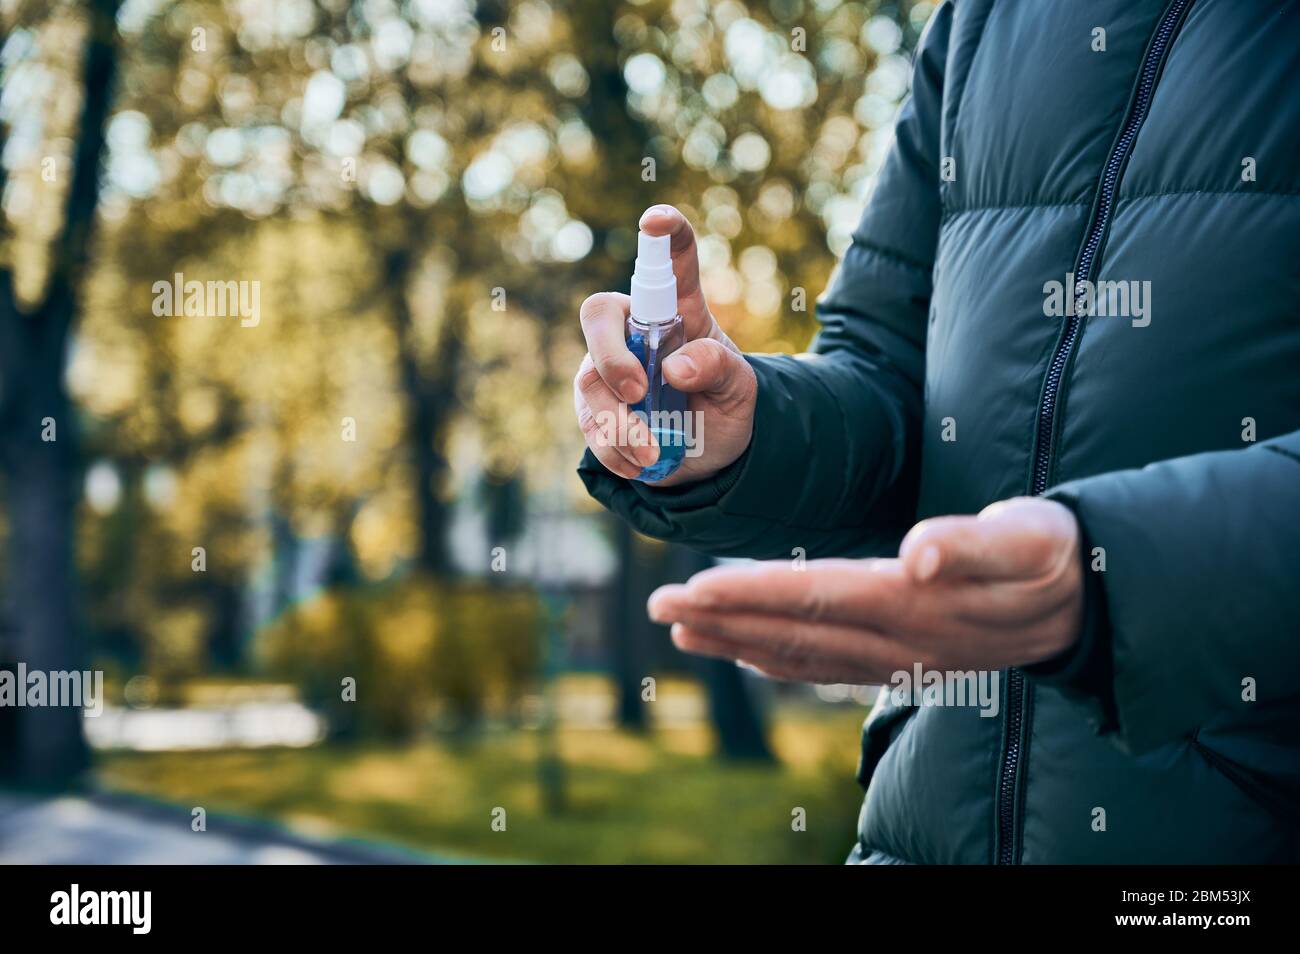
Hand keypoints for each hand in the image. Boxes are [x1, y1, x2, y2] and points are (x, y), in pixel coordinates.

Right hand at [573, 205, 756, 485]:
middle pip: (598, 314)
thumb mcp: (740, 388)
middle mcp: (633, 331)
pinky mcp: (594, 409)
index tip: (657, 220)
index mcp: (677, 311)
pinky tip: (641, 463)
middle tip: (638, 391)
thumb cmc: (724, 405)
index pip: (668, 263)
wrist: (709, 458)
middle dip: (611, 354)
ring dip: (618, 421)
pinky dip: (614, 449)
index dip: (663, 237)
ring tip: (652, 451)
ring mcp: (606, 369)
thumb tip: (676, 369)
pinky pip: (590, 425)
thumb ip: (717, 367)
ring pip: (589, 381)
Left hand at [646, 497, 1083, 682]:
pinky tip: (745, 652)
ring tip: (682, 633)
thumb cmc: (1051, 555)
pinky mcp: (898, 660)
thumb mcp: (1027, 536)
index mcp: (913, 604)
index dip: (750, 594)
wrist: (1084, 604)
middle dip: (721, 620)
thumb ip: (973, 543)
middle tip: (658, 611)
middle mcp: (894, 639)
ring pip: (797, 654)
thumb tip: (918, 554)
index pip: (813, 598)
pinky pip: (822, 666)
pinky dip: (775, 659)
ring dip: (735, 643)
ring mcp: (894, 657)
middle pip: (790, 631)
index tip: (693, 589)